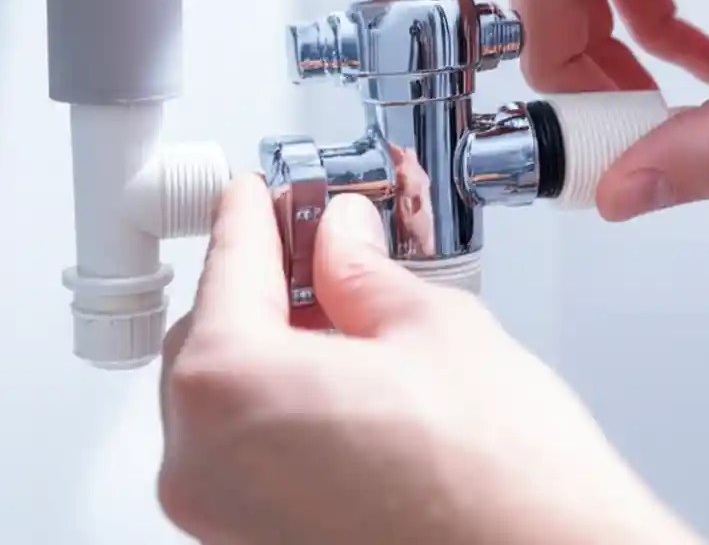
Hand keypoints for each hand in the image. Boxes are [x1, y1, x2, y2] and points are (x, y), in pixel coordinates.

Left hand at [158, 176, 699, 544]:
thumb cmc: (506, 489)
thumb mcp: (435, 332)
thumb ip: (364, 274)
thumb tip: (341, 240)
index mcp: (229, 389)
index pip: (227, 268)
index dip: (249, 217)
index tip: (256, 195)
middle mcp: (203, 466)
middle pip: (212, 341)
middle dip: (262, 287)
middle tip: (314, 248)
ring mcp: (225, 521)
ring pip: (224, 404)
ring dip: (271, 353)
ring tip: (342, 319)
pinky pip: (245, 458)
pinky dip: (279, 414)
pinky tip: (342, 388)